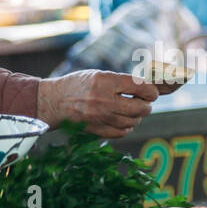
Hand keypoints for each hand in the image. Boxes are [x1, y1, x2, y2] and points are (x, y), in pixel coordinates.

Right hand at [36, 70, 158, 137]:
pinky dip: (127, 127)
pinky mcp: (97, 130)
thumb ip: (121, 81)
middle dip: (147, 106)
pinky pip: (122, 132)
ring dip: (137, 117)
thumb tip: (147, 89)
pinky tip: (124, 121)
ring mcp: (100, 117)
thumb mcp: (99, 75)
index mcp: (105, 81)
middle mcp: (104, 100)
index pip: (139, 87)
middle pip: (140, 108)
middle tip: (145, 102)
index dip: (151, 91)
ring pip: (132, 121)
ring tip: (132, 110)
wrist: (54, 101)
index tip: (152, 92)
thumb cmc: (78, 84)